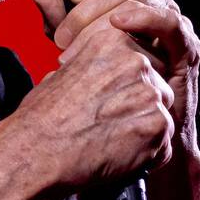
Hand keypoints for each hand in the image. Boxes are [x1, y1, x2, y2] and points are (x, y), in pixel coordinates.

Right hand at [7, 4, 174, 196]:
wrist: (36, 153)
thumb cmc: (41, 119)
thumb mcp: (61, 73)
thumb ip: (91, 67)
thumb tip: (98, 73)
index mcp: (111, 41)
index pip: (141, 59)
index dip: (127, 86)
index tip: (109, 102)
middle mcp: (136, 61)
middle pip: (158, 83)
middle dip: (141, 106)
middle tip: (111, 125)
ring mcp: (150, 92)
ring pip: (162, 114)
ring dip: (143, 131)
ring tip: (111, 142)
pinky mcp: (157, 124)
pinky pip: (164, 144)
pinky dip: (146, 156)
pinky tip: (119, 158)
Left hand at [31, 0, 199, 155]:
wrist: (138, 130)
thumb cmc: (109, 87)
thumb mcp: (77, 49)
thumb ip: (60, 21)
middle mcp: (154, 3)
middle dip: (85, 6)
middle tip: (61, 39)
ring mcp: (172, 22)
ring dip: (99, 17)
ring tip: (74, 47)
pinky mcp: (186, 47)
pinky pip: (167, 21)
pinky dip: (140, 17)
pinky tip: (118, 25)